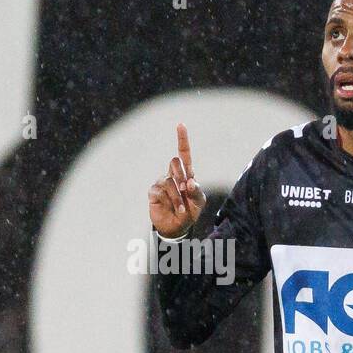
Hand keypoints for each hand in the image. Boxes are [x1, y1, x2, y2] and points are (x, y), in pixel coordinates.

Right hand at [148, 123, 206, 238]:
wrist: (177, 227)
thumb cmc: (190, 212)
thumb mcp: (199, 203)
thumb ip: (197, 192)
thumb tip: (189, 183)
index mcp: (186, 174)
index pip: (183, 154)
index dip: (182, 139)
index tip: (180, 125)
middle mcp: (173, 175)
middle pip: (175, 162)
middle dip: (181, 174)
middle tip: (186, 190)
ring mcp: (162, 183)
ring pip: (169, 179)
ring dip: (178, 195)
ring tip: (183, 207)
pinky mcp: (154, 192)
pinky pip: (161, 190)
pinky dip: (171, 200)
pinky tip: (177, 209)